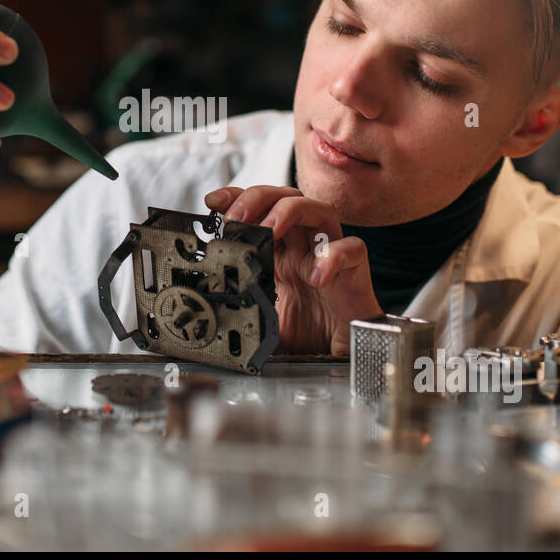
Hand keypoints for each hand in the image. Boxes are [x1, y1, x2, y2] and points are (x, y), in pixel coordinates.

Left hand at [204, 186, 381, 354]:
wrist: (336, 361)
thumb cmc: (304, 336)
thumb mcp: (258, 314)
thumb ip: (238, 300)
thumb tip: (205, 301)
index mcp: (280, 252)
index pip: (262, 209)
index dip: (238, 197)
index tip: (213, 202)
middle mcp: (304, 248)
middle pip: (288, 198)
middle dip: (258, 198)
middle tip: (235, 218)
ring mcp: (330, 257)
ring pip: (320, 209)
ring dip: (291, 211)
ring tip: (270, 229)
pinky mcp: (354, 274)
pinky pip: (353, 249)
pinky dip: (334, 255)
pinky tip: (315, 277)